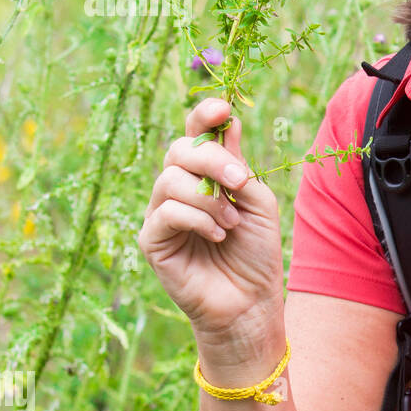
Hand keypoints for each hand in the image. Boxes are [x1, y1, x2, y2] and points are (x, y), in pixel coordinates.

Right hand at [138, 97, 284, 343]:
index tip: (222, 109)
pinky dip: (198, 219)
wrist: (251, 301)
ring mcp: (162, 212)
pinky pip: (166, 212)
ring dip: (210, 198)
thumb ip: (240, 166)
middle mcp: (179, 188)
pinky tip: (217, 235)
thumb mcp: (258, 202)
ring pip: (171, 179)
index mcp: (206, 174)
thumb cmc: (256, 251)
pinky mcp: (152, 239)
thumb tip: (228, 120)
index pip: (194, 133)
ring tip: (231, 223)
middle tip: (242, 183)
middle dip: (213, 160)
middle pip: (179, 150)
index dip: (204, 115)